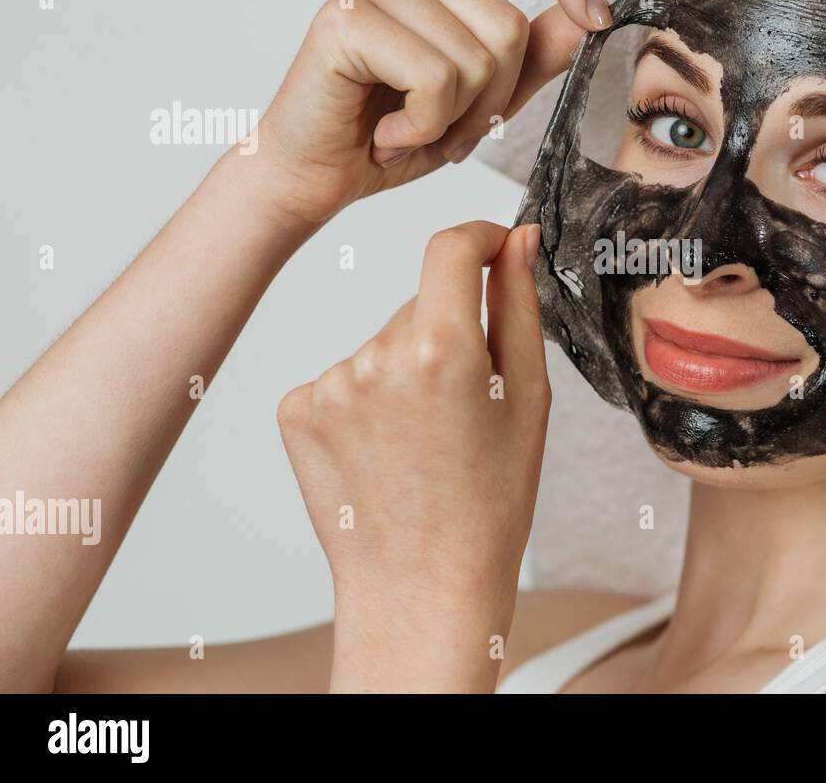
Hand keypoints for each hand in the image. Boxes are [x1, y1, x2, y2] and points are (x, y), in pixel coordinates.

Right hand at [252, 0, 609, 227]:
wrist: (317, 172)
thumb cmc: (393, 128)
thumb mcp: (483, 91)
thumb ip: (535, 52)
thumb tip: (588, 17)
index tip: (597, 17)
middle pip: (510, 24)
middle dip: (494, 99)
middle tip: (447, 125)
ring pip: (478, 58)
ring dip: (456, 119)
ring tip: (413, 128)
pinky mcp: (348, 18)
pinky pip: (437, 81)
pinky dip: (424, 127)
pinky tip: (388, 134)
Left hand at [276, 221, 550, 690]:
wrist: (422, 585)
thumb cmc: (490, 502)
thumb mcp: (529, 399)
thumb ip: (519, 305)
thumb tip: (518, 240)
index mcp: (441, 348)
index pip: (451, 248)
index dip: (481, 240)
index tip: (496, 250)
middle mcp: (374, 357)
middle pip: (418, 306)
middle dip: (448, 334)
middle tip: (468, 407)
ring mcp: (328, 385)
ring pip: (381, 344)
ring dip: (405, 370)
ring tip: (424, 440)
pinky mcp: (297, 410)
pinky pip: (343, 378)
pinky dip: (366, 401)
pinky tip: (385, 449)